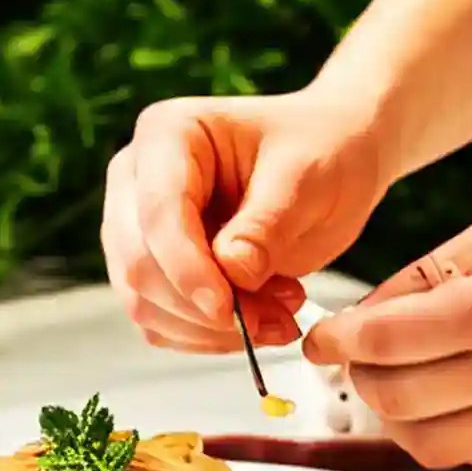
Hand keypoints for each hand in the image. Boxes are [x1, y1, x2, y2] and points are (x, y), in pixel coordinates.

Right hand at [101, 90, 389, 351]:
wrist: (334, 158)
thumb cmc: (322, 150)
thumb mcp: (308, 181)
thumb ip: (266, 228)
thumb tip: (232, 274)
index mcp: (167, 134)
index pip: (158, 213)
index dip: (188, 269)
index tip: (230, 310)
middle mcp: (137, 178)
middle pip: (138, 262)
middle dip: (200, 307)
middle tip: (273, 320)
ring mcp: (138, 226)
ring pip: (142, 300)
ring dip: (208, 329)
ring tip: (279, 316)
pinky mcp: (154, 267)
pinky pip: (159, 321)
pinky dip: (207, 336)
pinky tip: (260, 319)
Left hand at [302, 168, 471, 470]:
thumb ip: (425, 277)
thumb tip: (365, 316)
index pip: (379, 343)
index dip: (334, 340)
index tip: (320, 337)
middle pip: (394, 403)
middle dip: (360, 377)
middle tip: (357, 354)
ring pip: (432, 448)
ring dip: (400, 417)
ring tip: (402, 378)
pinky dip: (456, 438)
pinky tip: (456, 400)